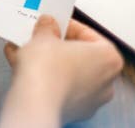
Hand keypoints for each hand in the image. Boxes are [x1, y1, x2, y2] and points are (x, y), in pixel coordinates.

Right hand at [0, 16, 123, 127]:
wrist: (35, 102)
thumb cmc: (49, 72)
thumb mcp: (44, 35)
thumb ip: (48, 27)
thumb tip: (48, 25)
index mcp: (109, 59)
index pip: (88, 34)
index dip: (67, 25)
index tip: (54, 23)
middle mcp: (105, 82)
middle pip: (79, 55)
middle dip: (57, 46)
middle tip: (41, 37)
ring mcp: (90, 100)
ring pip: (68, 73)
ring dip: (48, 61)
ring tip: (26, 51)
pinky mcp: (72, 111)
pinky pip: (59, 88)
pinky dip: (45, 78)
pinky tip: (25, 68)